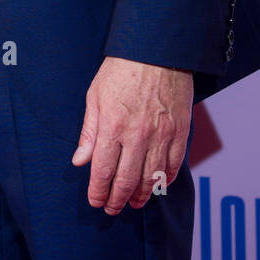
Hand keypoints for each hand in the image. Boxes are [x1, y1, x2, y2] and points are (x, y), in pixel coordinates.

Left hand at [71, 56, 192, 214]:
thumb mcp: (95, 96)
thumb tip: (79, 161)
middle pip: (126, 180)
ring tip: (133, 203)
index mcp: (112, 126)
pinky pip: (174, 165)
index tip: (96, 202)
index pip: (103, 171)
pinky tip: (157, 185)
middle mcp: (137, 135)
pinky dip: (165, 180)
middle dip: (117, 200)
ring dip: (141, 196)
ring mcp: (161, 135)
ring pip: (151, 178)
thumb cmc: (121, 70)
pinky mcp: (180, 132)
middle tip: (112, 209)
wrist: (157, 50)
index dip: (98, 192)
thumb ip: (89, 132)